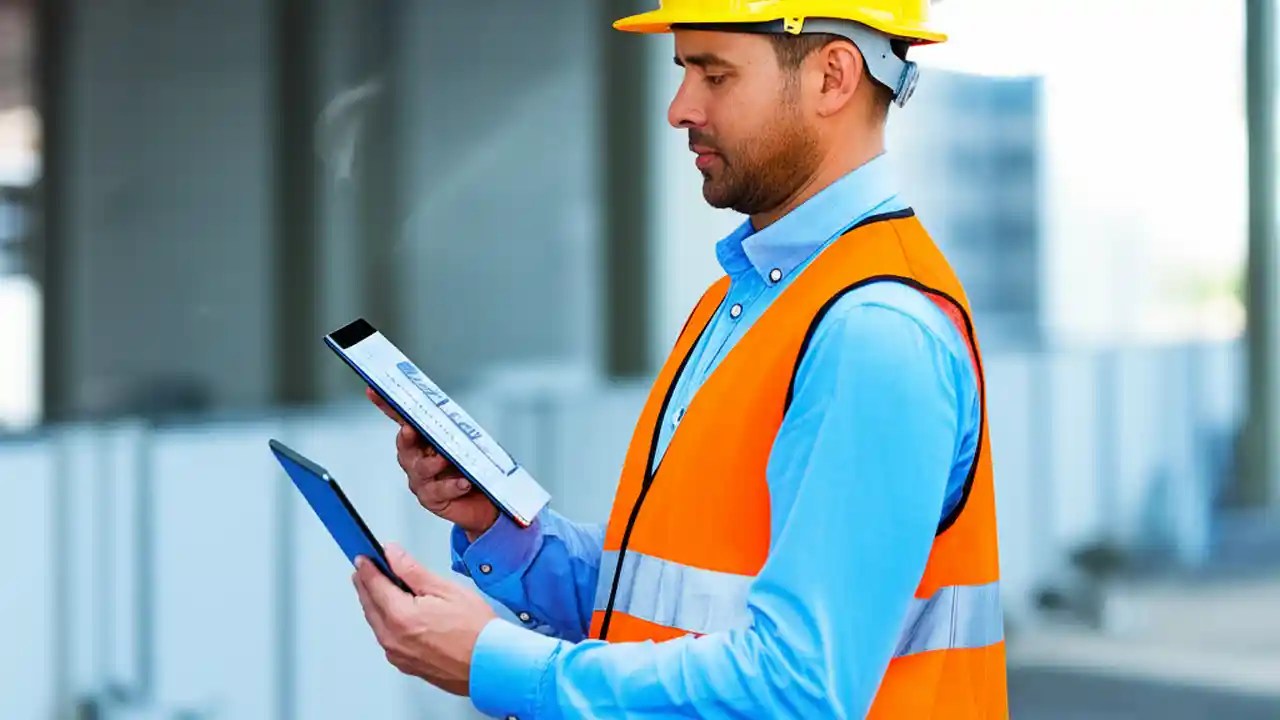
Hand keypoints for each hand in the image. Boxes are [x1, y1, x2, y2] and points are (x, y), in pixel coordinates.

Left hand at [352, 542, 497, 695]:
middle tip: (366, 569)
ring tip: (381, 587)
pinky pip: (386, 639)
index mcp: (401, 617)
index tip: (363, 557)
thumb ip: (413, 571)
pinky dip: (385, 622)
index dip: (367, 567)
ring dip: (374, 603)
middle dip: (366, 584)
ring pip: (376, 623)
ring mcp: (398, 655)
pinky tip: (396, 613)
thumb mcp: (446, 589)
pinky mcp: (405, 665)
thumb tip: (393, 555)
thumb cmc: (477, 631)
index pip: (373, 584)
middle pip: (369, 605)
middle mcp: (394, 639)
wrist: (493, 665)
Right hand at [367, 388, 498, 539]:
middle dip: (406, 436)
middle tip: (410, 429)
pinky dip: (452, 486)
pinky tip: (464, 482)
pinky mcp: (432, 499)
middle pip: (405, 445)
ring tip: (446, 459)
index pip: (403, 419)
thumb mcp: (466, 443)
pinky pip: (438, 492)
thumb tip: (451, 413)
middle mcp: (417, 459)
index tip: (374, 390)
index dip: (387, 405)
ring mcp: (422, 480)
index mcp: (422, 440)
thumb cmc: (473, 468)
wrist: (486, 501)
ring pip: (419, 469)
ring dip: (432, 463)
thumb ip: (455, 429)